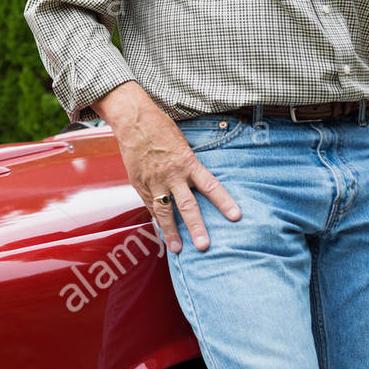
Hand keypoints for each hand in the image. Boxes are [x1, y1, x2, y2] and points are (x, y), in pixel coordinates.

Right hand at [93, 83, 241, 252]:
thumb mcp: (182, 143)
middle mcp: (172, 175)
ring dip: (171, 231)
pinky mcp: (139, 183)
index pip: (211, 186)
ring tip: (178, 249)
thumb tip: (198, 180)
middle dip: (196, 227)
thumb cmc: (159, 127)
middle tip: (204, 246)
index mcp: (188, 162)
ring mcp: (154, 181)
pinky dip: (156, 218)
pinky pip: (149, 205)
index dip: (224, 202)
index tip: (236, 216)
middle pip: (187, 206)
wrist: (133, 119)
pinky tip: (161, 230)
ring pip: (165, 211)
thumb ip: (189, 164)